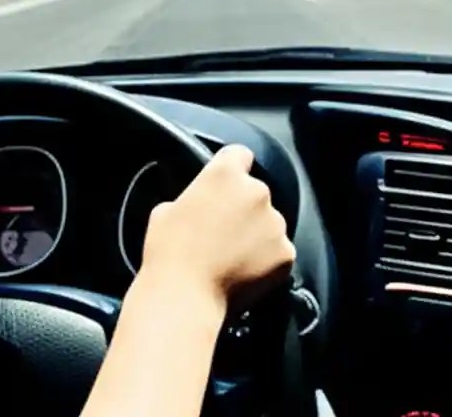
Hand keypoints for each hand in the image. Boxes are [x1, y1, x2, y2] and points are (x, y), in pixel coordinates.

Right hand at [139, 145, 295, 312]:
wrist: (186, 296)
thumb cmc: (169, 253)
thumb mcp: (166, 210)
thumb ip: (192, 197)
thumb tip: (199, 204)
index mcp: (225, 175)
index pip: (240, 154)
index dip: (232, 168)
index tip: (226, 184)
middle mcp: (256, 192)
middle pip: (256, 192)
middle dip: (244, 208)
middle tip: (223, 232)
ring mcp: (275, 223)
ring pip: (270, 223)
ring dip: (257, 235)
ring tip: (232, 258)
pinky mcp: (286, 253)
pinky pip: (279, 251)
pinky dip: (267, 261)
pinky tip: (244, 273)